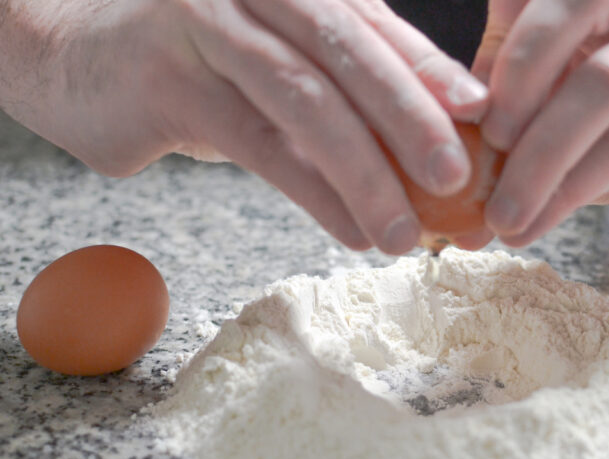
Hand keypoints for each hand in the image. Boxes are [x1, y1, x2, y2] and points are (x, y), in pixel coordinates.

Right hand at [0, 0, 488, 253]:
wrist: (78, 52)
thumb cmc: (196, 60)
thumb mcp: (276, 58)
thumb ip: (342, 83)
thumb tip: (429, 135)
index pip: (375, 29)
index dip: (430, 74)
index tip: (480, 119)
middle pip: (348, 55)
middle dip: (408, 120)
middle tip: (455, 179)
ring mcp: (208, 24)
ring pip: (305, 102)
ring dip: (363, 175)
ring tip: (403, 234)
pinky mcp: (168, 78)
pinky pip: (257, 144)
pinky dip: (311, 192)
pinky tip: (348, 230)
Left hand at [472, 0, 608, 245]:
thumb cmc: (608, 118)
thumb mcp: (540, 100)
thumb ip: (492, 109)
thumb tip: (432, 164)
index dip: (499, 34)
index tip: (455, 93)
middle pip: (573, 11)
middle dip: (516, 80)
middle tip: (484, 141)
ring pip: (603, 85)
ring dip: (539, 157)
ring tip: (500, 213)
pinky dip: (569, 191)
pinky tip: (534, 222)